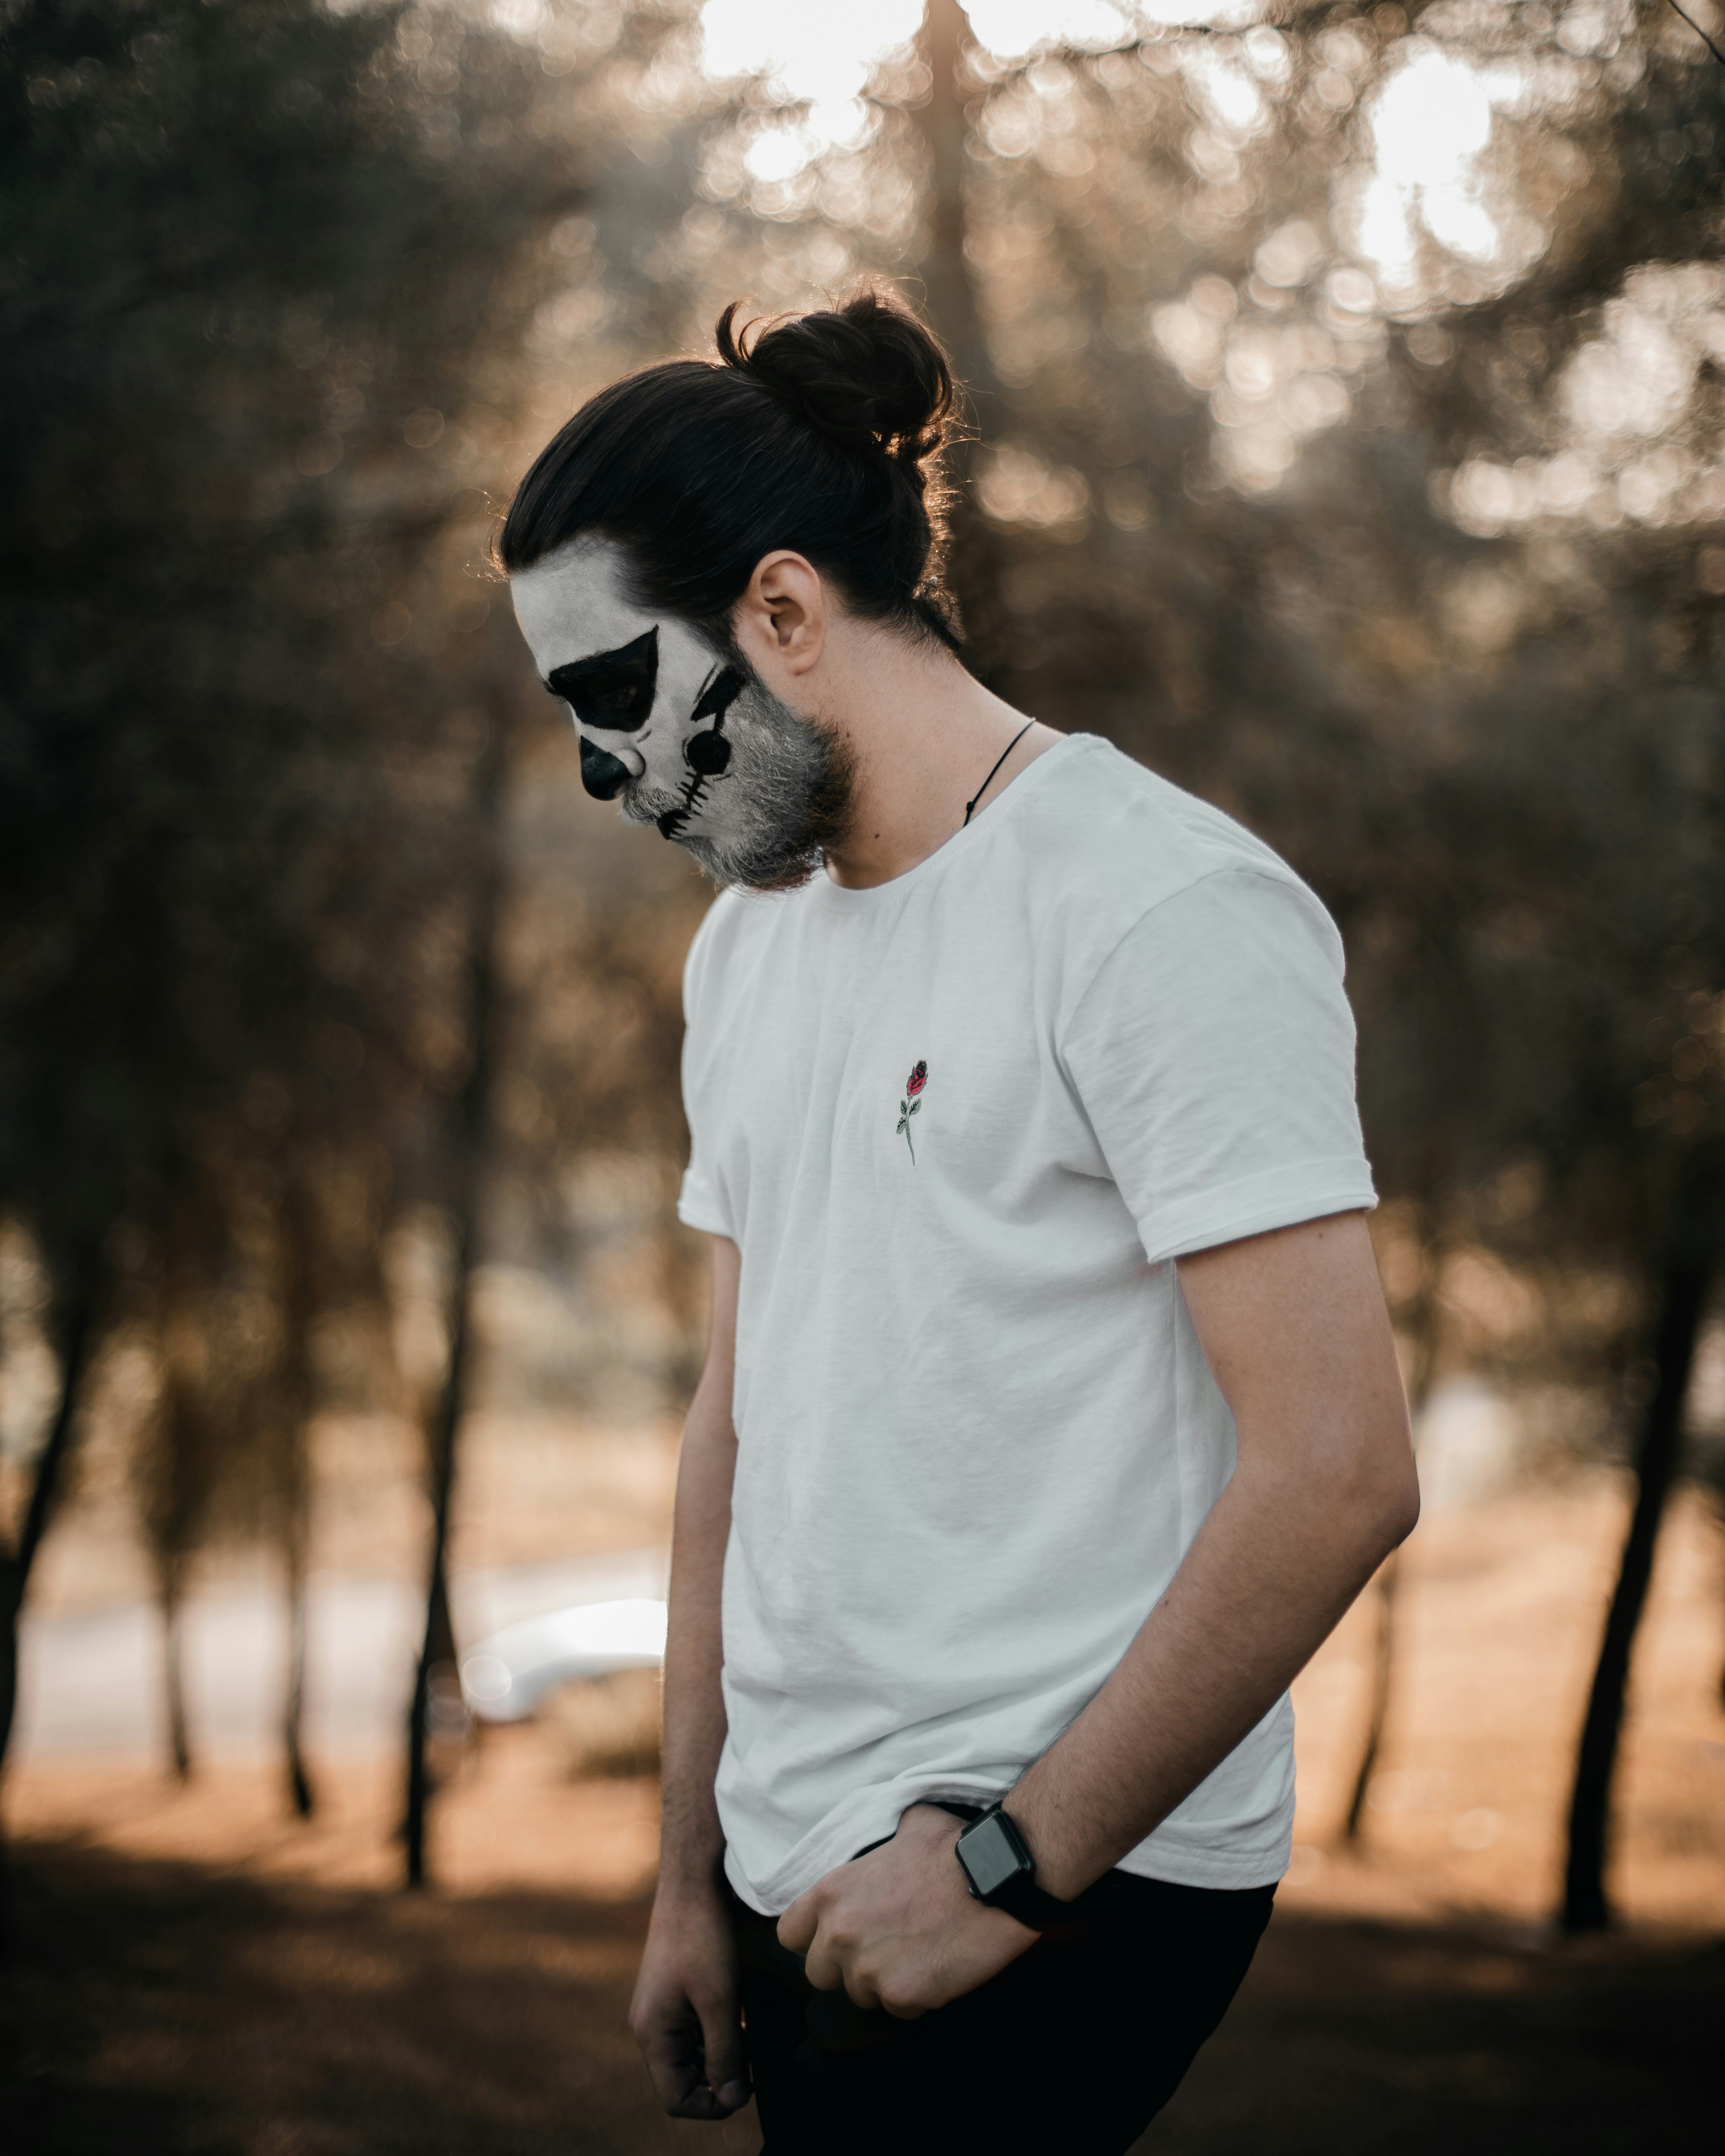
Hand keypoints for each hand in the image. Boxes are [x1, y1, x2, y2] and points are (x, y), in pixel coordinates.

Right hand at [628, 1885, 750, 2119]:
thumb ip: (725, 2053)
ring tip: (747, 2038)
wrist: (692, 1883)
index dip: (711, 2104)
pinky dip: (715, 2035)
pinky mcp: (673, 1994)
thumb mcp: (719, 2001)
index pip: (676, 2098)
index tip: (746, 2087)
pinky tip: (737, 2020)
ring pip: (690, 2057)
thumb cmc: (702, 1938)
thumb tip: (733, 2100)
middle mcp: (650, 2026)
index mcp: (652, 2033)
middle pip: (682, 2080)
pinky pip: (692, 2032)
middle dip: (717, 2079)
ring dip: (718, 2056)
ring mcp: (660, 2009)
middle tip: (751, 2062)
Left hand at [776, 1803, 1036, 2018]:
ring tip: (916, 1955)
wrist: (996, 1879)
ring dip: (882, 1982)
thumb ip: (883, 1843)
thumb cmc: (954, 1847)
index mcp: (833, 1893)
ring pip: (860, 1995)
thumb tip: (892, 1840)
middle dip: (846, 1965)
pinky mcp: (902, 1996)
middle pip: (819, 1973)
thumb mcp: (908, 1827)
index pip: (789, 1934)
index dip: (810, 1937)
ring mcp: (869, 1971)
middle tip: (881, 1949)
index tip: (833, 1936)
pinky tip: (938, 1969)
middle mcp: (841, 1935)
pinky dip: (916, 1997)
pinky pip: (899, 2009)